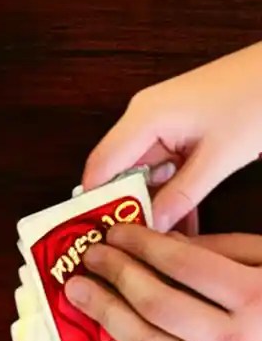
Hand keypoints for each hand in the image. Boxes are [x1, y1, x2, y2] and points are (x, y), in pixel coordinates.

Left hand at [64, 224, 261, 340]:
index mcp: (258, 296)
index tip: (114, 230)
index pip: (184, 264)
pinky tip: (109, 327)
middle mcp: (235, 338)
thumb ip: (230, 250)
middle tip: (87, 255)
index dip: (143, 244)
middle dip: (115, 274)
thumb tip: (167, 240)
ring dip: (105, 313)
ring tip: (78, 292)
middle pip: (156, 302)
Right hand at [83, 42, 261, 231]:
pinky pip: (159, 162)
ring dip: (149, 199)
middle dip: (124, 206)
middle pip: (116, 171)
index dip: (95, 204)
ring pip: (139, 170)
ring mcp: (157, 120)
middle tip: (132, 241)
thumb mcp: (220, 158)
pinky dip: (167, 186)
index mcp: (143, 118)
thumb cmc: (255, 100)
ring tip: (160, 234)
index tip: (100, 235)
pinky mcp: (174, 125)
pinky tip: (180, 212)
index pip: (99, 168)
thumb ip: (182, 196)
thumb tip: (152, 227)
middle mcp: (141, 117)